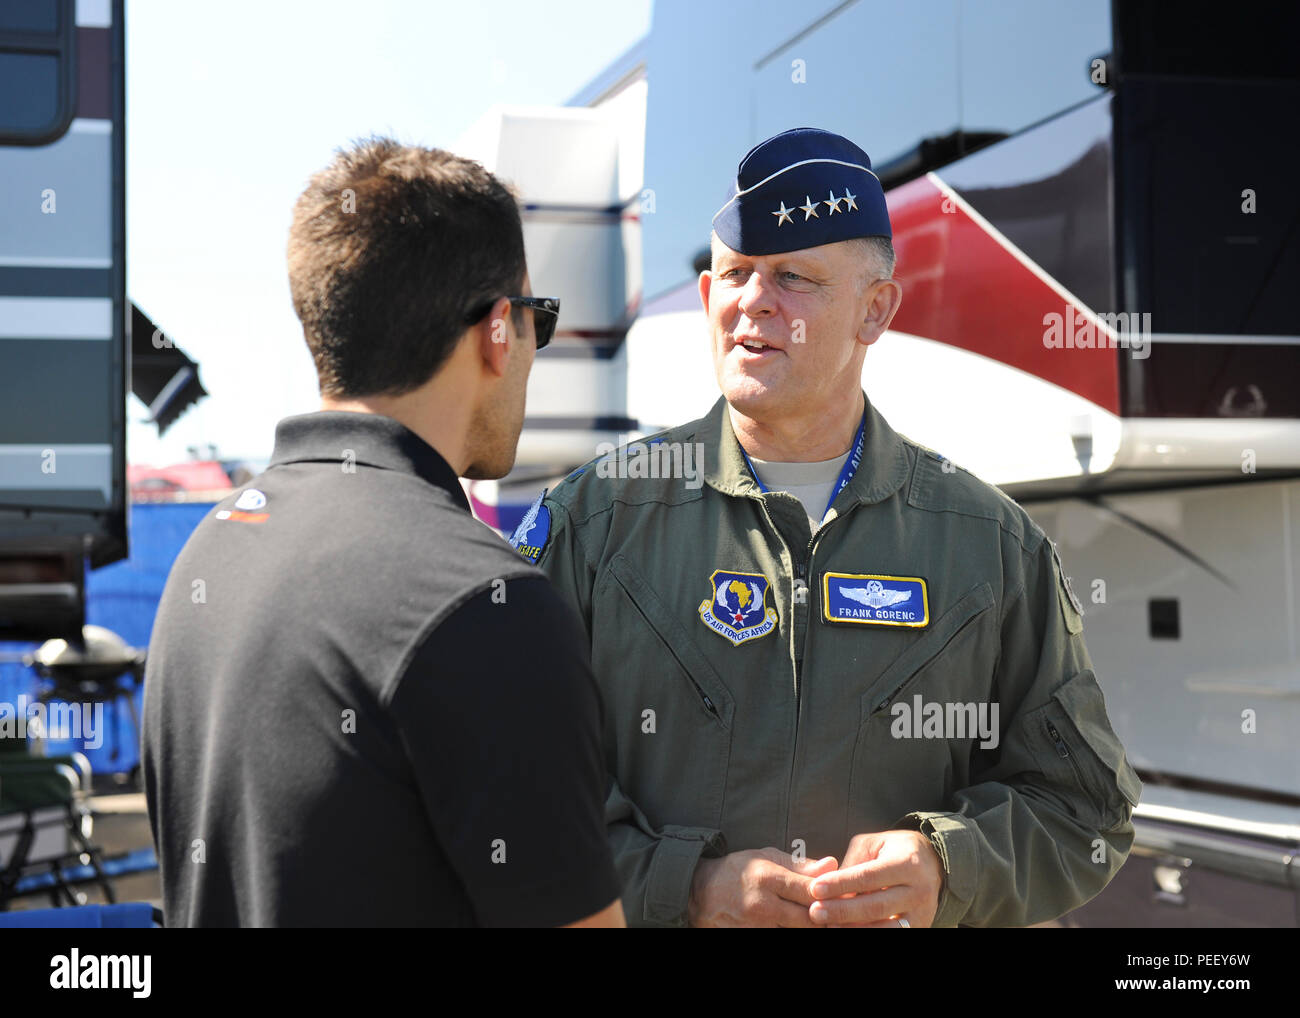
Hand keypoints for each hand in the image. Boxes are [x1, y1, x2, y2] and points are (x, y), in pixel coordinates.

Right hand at [688, 848, 839, 926]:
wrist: (700, 895)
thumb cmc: (737, 872)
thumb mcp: (766, 858)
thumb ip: (801, 864)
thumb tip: (832, 864)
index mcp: (767, 878)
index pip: (810, 890)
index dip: (831, 894)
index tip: (842, 894)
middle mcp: (762, 906)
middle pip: (809, 919)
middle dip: (825, 916)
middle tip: (834, 912)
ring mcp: (756, 928)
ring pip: (798, 932)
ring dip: (809, 926)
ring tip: (816, 919)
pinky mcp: (752, 938)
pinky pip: (782, 937)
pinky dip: (791, 931)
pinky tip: (795, 925)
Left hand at [806, 830, 942, 927]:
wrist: (932, 864)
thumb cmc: (895, 851)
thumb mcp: (874, 844)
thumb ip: (853, 863)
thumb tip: (828, 884)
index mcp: (907, 863)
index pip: (868, 876)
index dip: (841, 884)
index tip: (815, 888)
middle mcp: (918, 891)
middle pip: (875, 906)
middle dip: (842, 911)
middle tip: (815, 912)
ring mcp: (921, 914)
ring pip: (885, 928)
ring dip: (854, 929)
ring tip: (829, 926)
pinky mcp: (920, 928)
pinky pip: (893, 936)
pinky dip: (869, 934)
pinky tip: (847, 930)